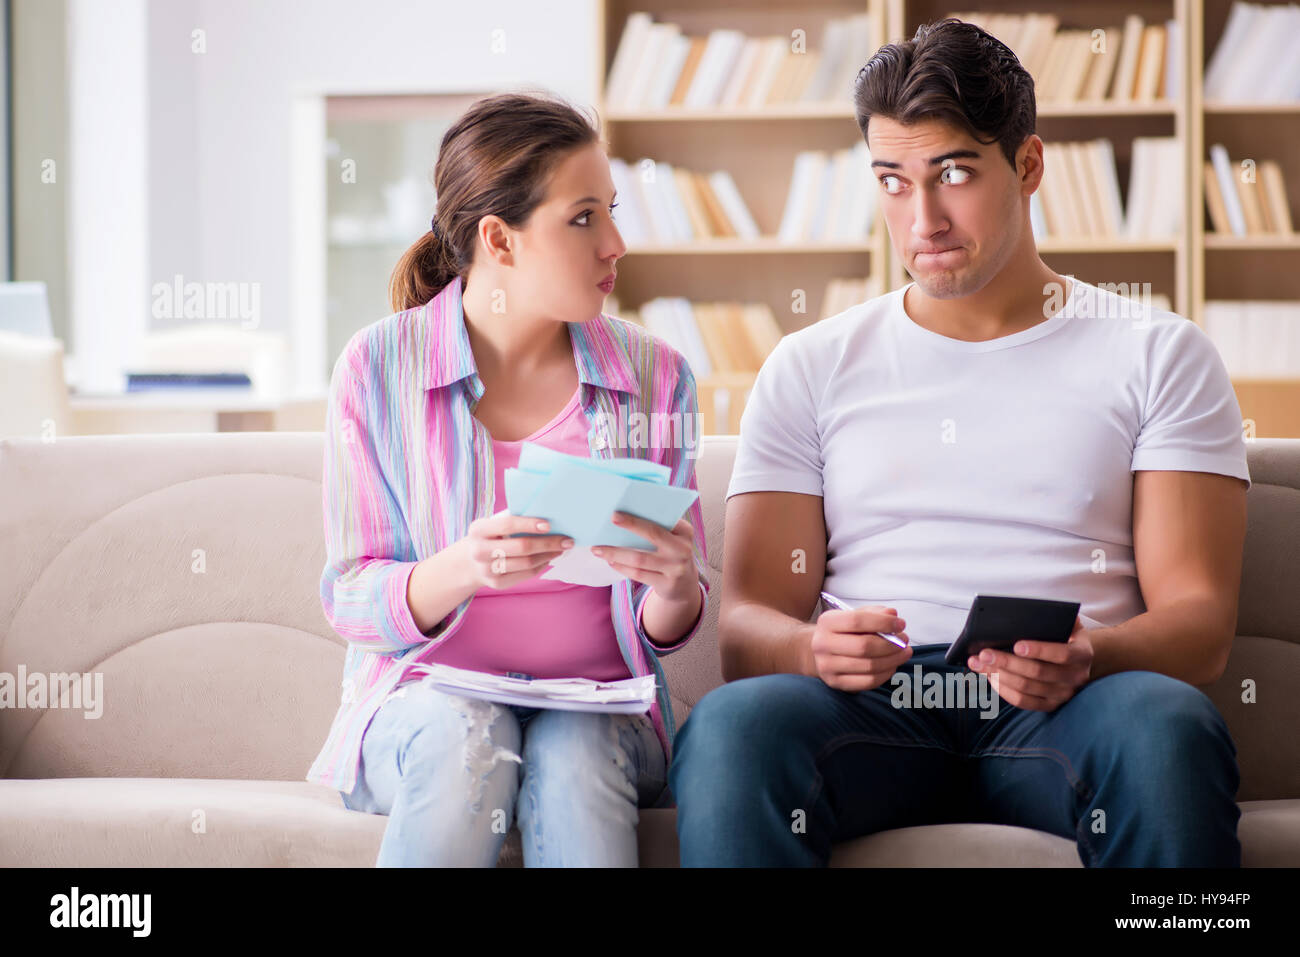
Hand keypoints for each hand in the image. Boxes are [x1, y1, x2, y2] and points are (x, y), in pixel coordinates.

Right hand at [461, 509, 573, 590]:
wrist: (468, 562)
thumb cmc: (489, 536)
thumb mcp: (492, 524)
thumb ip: (513, 518)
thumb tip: (547, 514)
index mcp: (478, 529)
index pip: (507, 525)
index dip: (529, 525)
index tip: (549, 525)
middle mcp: (479, 551)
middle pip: (521, 548)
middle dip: (548, 543)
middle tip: (567, 540)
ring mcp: (487, 570)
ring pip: (527, 563)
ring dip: (549, 555)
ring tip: (561, 548)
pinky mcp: (497, 583)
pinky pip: (526, 574)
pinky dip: (541, 565)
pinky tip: (549, 557)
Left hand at [591, 511, 698, 604]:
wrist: (686, 585)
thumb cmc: (672, 554)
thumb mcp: (673, 538)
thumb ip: (658, 526)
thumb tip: (625, 517)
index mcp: (684, 532)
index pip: (662, 519)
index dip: (641, 515)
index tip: (619, 511)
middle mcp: (682, 548)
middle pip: (653, 534)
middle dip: (631, 524)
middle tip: (611, 518)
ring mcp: (675, 568)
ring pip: (639, 558)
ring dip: (615, 553)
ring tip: (597, 549)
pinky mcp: (665, 584)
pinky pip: (638, 574)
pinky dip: (621, 567)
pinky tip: (610, 561)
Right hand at [809, 605, 911, 691]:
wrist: (819, 651)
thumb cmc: (843, 631)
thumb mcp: (854, 615)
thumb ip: (874, 613)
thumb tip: (892, 614)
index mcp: (827, 622)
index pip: (857, 620)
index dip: (882, 622)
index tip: (900, 624)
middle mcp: (822, 644)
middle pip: (864, 646)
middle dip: (890, 644)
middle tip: (904, 641)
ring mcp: (827, 666)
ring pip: (869, 666)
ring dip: (893, 659)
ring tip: (903, 653)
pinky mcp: (836, 683)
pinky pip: (868, 681)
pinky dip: (886, 673)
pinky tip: (892, 665)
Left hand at [969, 616, 1092, 710]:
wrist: (1077, 662)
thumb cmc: (1066, 638)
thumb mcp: (1068, 625)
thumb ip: (1057, 618)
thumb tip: (1036, 611)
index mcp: (1082, 654)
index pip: (1062, 654)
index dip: (1039, 650)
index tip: (1016, 645)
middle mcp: (1076, 677)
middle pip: (1037, 672)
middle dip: (1007, 662)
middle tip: (985, 653)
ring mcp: (1063, 694)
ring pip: (1026, 688)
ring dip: (998, 675)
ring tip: (979, 663)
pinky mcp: (1050, 705)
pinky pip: (1023, 701)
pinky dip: (1003, 689)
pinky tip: (989, 676)